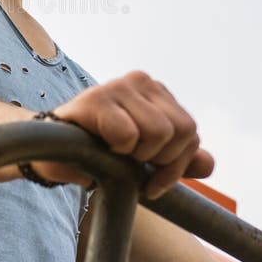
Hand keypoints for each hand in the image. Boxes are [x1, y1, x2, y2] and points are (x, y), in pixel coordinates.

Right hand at [33, 71, 213, 197]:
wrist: (53, 153)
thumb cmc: (100, 153)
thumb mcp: (144, 159)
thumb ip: (177, 161)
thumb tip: (208, 164)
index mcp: (156, 91)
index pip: (190, 131)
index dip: (176, 165)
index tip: (152, 181)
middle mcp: (141, 81)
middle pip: (182, 130)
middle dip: (159, 160)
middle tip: (131, 163)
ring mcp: (118, 86)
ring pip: (159, 132)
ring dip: (136, 156)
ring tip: (115, 153)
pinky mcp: (96, 98)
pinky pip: (128, 134)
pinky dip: (116, 150)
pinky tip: (100, 146)